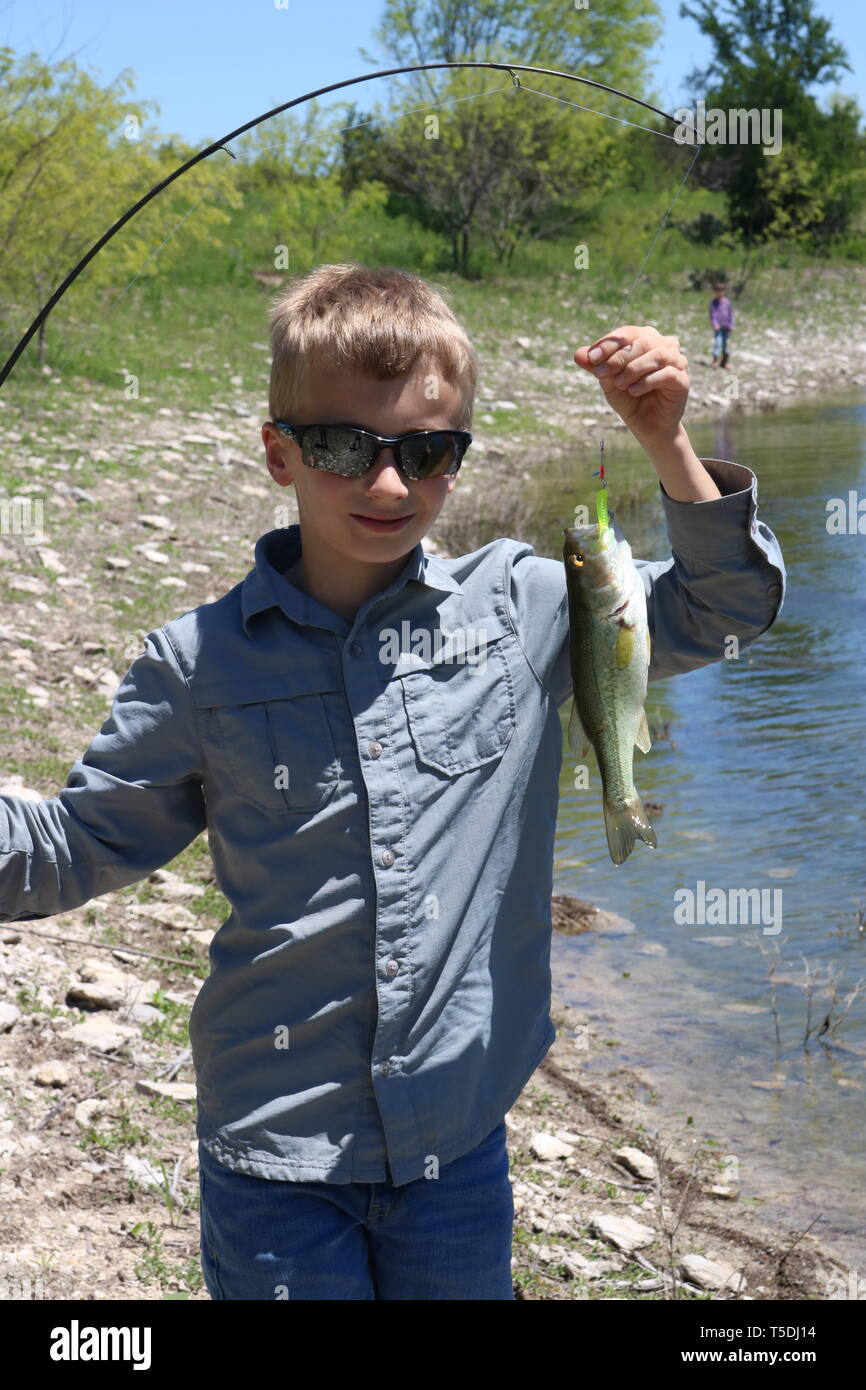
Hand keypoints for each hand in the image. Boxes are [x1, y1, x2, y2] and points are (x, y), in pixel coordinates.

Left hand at [574, 325, 688, 450]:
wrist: (646, 426)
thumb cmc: (628, 399)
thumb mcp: (607, 381)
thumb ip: (595, 366)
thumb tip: (577, 353)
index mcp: (645, 339)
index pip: (627, 333)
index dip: (608, 343)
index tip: (591, 357)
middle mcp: (664, 345)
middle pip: (642, 341)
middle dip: (618, 357)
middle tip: (601, 373)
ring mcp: (676, 362)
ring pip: (657, 354)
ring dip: (633, 368)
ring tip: (618, 384)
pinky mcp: (682, 380)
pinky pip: (667, 374)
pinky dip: (647, 381)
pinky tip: (633, 391)